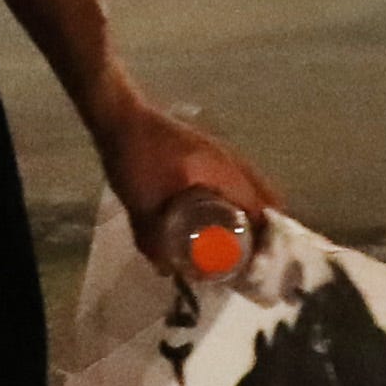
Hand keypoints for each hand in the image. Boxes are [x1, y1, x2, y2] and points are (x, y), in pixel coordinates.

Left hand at [86, 90, 280, 261]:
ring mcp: (221, 152)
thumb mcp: (140, 201)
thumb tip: (164, 269)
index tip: (263, 262)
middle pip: (264, 196)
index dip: (266, 236)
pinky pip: (237, 178)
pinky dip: (240, 196)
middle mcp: (230, 160)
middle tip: (255, 254)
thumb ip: (150, 235)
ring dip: (253, 210)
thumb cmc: (135, 156)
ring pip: (252, 185)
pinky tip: (223, 211)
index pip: (260, 207)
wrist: (119, 115)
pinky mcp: (208, 151)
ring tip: (244, 238)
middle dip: (264, 225)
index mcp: (222, 171)